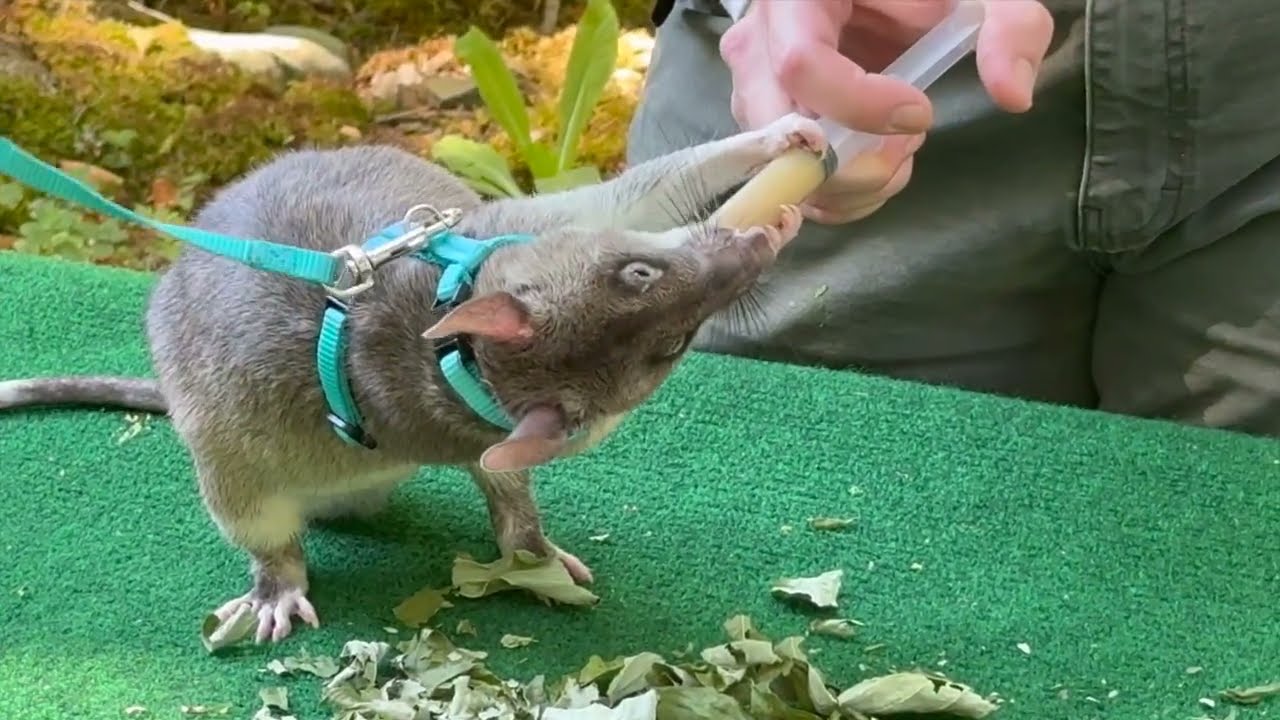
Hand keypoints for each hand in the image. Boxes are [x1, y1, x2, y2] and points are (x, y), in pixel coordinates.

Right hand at [719, 0, 1054, 223]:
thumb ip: (1007, 25)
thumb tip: (1014, 95)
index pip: (801, 65)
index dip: (858, 105)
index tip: (922, 113)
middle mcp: (759, 42)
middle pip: (775, 128)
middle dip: (849, 164)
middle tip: (909, 149)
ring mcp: (755, 86)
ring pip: (777, 162)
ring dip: (848, 181)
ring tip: (901, 150)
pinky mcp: (768, 122)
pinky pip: (786, 177)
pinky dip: (838, 194)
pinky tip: (882, 165)